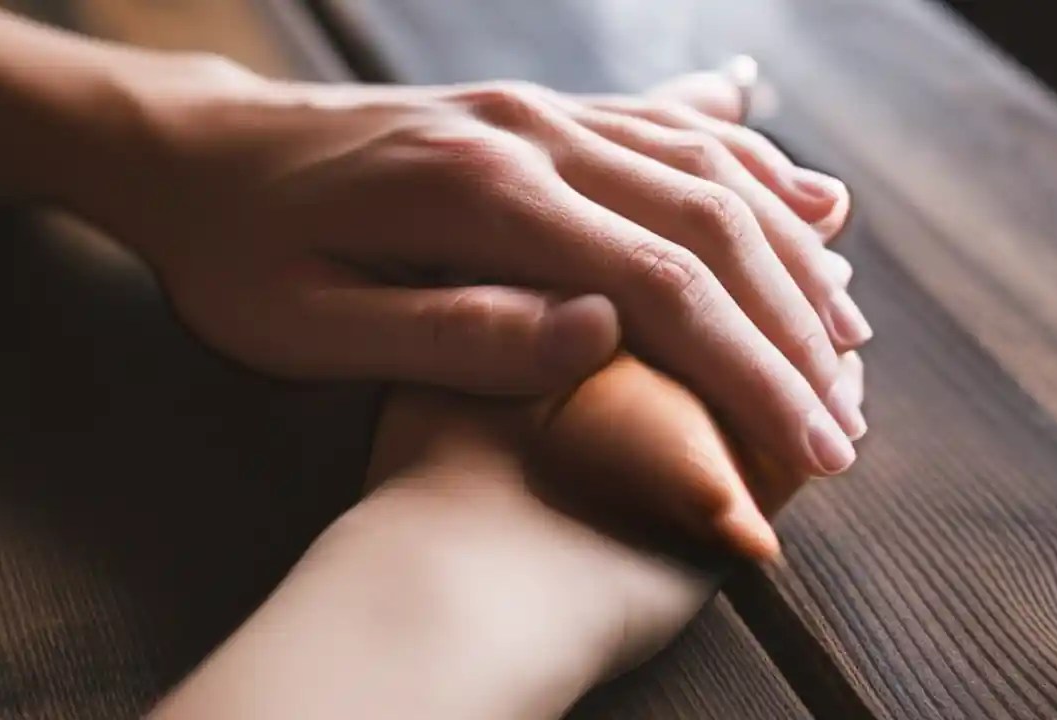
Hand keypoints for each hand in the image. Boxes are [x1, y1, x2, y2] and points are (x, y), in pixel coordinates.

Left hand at [84, 53, 868, 478]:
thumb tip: (599, 336)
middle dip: (794, 324)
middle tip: (846, 415)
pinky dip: (751, 162)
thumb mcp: (310, 324)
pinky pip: (669, 124)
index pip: (661, 281)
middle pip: (708, 219)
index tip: (813, 444)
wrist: (204, 156)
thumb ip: (455, 332)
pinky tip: (807, 193)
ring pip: (706, 166)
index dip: (750, 367)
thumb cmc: (243, 255)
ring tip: (851, 329)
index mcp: (480, 193)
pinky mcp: (539, 112)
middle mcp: (530, 132)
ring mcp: (540, 110)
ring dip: (792, 249)